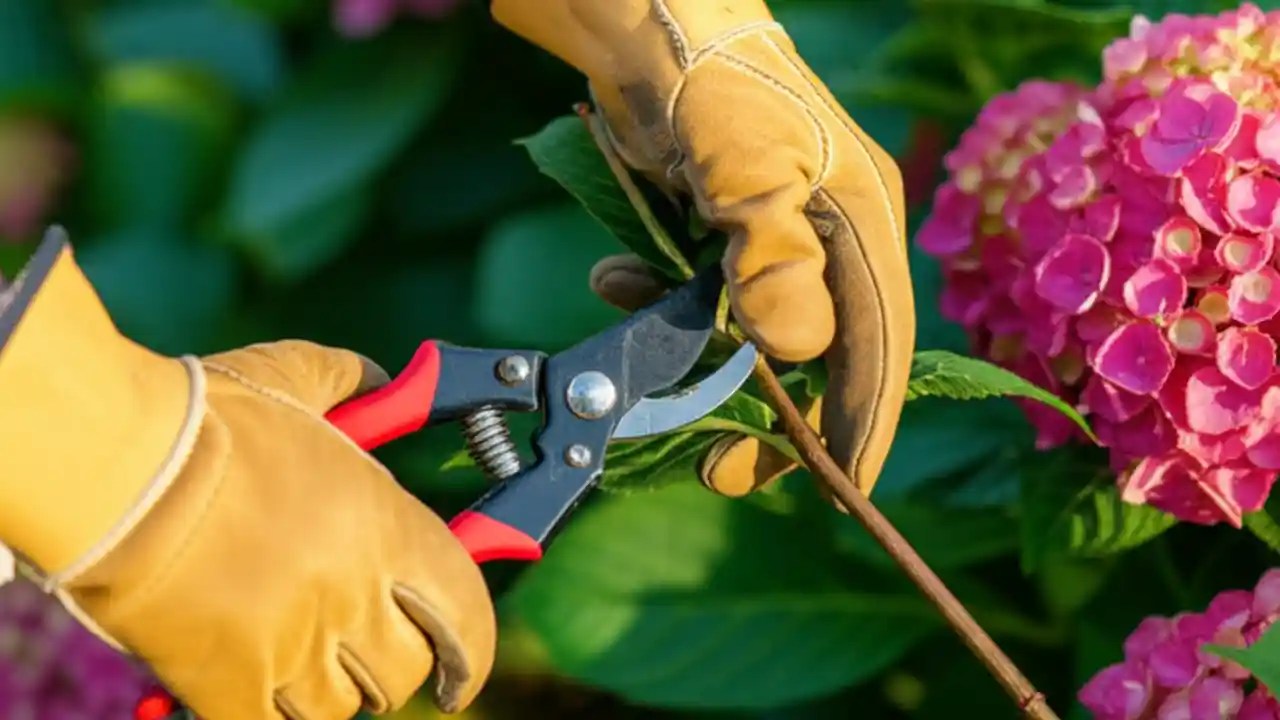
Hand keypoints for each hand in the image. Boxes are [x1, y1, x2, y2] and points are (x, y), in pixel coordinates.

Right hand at [0, 232, 493, 718]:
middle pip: (403, 671)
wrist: (114, 468)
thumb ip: (355, 383)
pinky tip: (253, 685)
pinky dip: (267, 711)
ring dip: (328, 688)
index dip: (473, 652)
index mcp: (388, 530)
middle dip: (391, 662)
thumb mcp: (297, 378)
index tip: (465, 671)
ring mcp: (295, 647)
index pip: (467, 615)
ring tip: (298, 651)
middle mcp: (355, 596)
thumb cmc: (207, 421)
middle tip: (363, 642)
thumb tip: (386, 383)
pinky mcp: (228, 685)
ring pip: (340, 707)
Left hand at [492, 0, 915, 496]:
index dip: (860, 422)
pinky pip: (700, 297)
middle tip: (715, 464)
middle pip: (815, 356)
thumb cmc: (715, 87)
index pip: (877, 346)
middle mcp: (827, 243)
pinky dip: (658, 302)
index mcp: (860, 228)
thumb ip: (776, 264)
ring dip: (695, 348)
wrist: (649, 24)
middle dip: (764, 411)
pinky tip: (614, 276)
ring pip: (749, 334)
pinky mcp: (719, 233)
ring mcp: (772, 240)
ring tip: (642, 342)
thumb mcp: (753, 171)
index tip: (842, 491)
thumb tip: (795, 353)